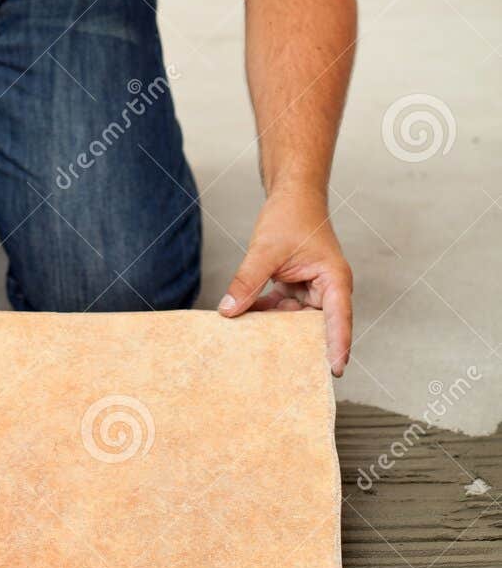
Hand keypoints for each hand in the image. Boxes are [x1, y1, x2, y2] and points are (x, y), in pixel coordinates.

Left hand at [217, 185, 352, 375]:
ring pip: (295, 319)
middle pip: (316, 325)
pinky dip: (265, 313)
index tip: (334, 372)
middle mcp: (328, 289)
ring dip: (275, 328)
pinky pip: (281, 308)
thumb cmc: (290, 216)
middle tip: (283, 371)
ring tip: (253, 348)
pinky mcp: (296, 287)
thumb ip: (248, 281)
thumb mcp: (265, 250)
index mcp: (335, 280)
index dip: (337, 346)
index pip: (339, 319)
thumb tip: (228, 311)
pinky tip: (244, 321)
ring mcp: (312, 289)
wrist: (291, 195)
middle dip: (300, 344)